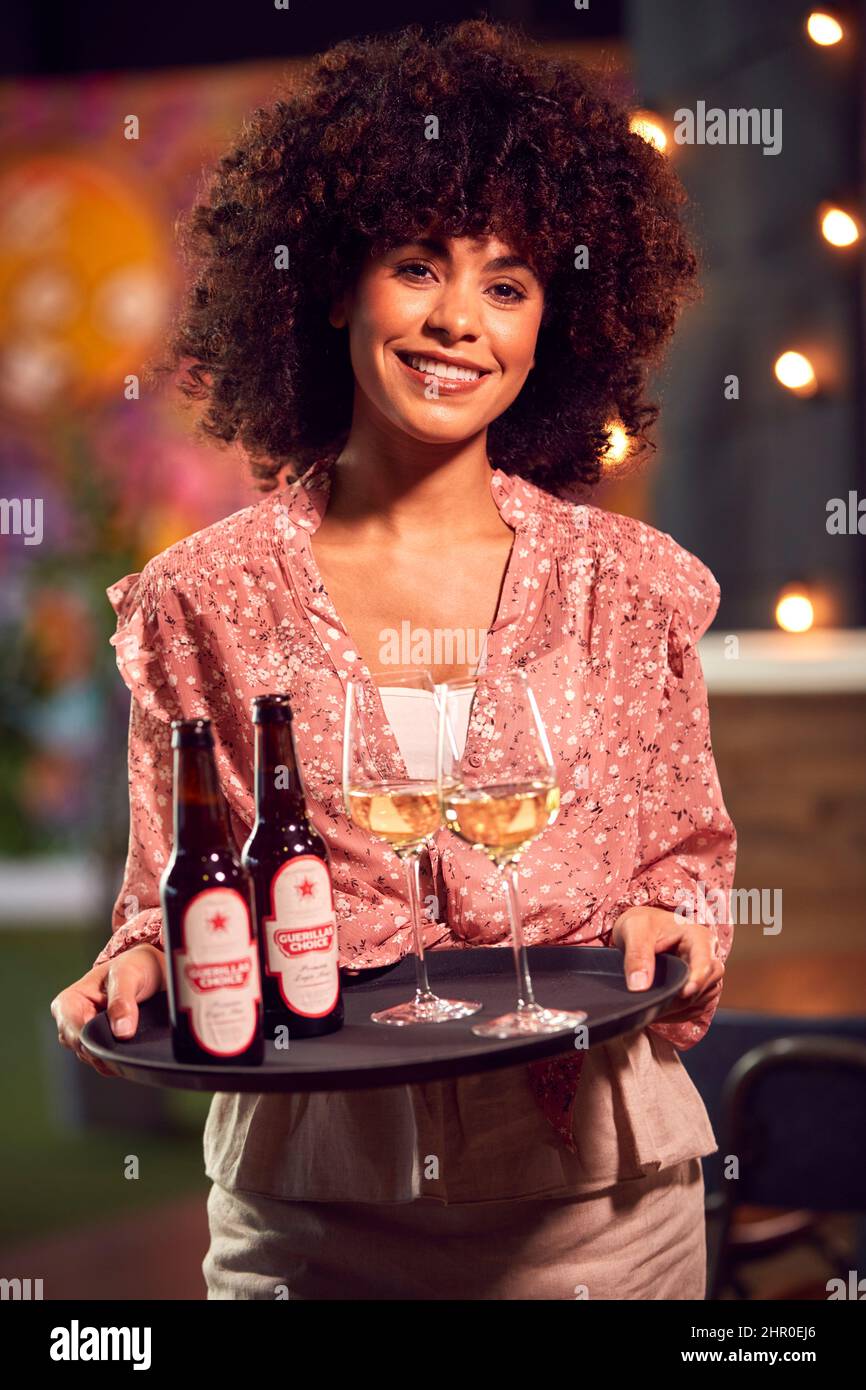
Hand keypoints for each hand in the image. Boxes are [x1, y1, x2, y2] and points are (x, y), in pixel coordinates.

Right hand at [50, 943, 167, 1078]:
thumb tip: (121, 1032)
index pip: (72, 1032)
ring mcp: (84, 1035)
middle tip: (130, 1041)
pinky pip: (104, 1062)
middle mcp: (71, 1021)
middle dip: (105, 1050)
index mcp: (68, 1002)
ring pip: (93, 1059)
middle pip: (81, 1049)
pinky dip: (118, 1059)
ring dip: (113, 1055)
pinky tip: (131, 1048)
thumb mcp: (128, 975)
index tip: (118, 1040)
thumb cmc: (133, 966)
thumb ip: (123, 1001)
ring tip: (133, 1039)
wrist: (150, 971)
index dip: (93, 1041)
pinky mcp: (98, 1044)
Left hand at [610, 906, 723, 1023]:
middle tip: (655, 1004)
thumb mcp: (635, 931)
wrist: (640, 931)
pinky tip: (659, 1012)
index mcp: (698, 937)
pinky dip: (679, 1014)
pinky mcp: (699, 989)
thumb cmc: (641, 924)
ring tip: (653, 1008)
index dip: (697, 979)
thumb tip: (640, 986)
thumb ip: (637, 956)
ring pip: (704, 999)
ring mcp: (705, 974)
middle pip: (709, 983)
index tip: (683, 993)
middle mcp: (708, 955)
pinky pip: (696, 1008)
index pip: (706, 961)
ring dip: (680, 1008)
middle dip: (684, 997)